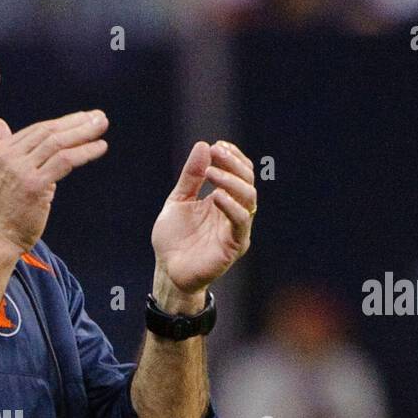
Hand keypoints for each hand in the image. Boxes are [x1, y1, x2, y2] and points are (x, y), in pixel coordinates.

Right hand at [0, 109, 108, 255]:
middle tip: (98, 117)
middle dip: (76, 122)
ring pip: (57, 143)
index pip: (35, 130)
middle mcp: (9, 157)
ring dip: (83, 132)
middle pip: (48, 131)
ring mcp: (22, 171)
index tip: (80, 118)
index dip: (61, 122)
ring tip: (101, 126)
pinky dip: (84, 152)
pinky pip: (64, 161)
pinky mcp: (35, 185)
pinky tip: (99, 147)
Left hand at [151, 140, 256, 303]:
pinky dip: (231, 206)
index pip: (240, 172)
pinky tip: (215, 196)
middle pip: (247, 181)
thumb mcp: (179, 201)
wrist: (168, 272)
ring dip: (231, 180)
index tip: (216, 146)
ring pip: (249, 198)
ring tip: (211, 172)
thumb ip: (191, 177)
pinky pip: (241, 222)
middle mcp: (234, 212)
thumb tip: (204, 145)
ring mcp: (236, 228)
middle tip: (215, 153)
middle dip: (233, 164)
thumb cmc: (174, 240)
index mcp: (223, 200)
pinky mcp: (235, 245)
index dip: (233, 157)